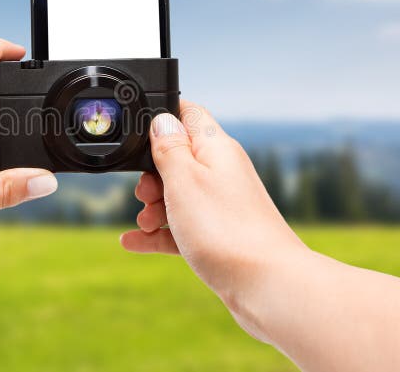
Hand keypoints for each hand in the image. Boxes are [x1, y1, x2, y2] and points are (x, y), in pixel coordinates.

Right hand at [120, 100, 307, 338]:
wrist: (267, 286)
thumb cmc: (226, 230)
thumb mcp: (184, 180)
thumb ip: (169, 147)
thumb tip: (163, 118)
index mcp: (216, 148)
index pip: (187, 114)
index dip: (160, 116)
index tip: (137, 132)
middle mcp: (222, 172)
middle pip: (177, 158)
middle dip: (151, 175)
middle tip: (144, 194)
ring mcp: (221, 205)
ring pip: (178, 195)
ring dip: (153, 207)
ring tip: (144, 223)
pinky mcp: (219, 235)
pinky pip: (181, 227)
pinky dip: (158, 233)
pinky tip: (132, 242)